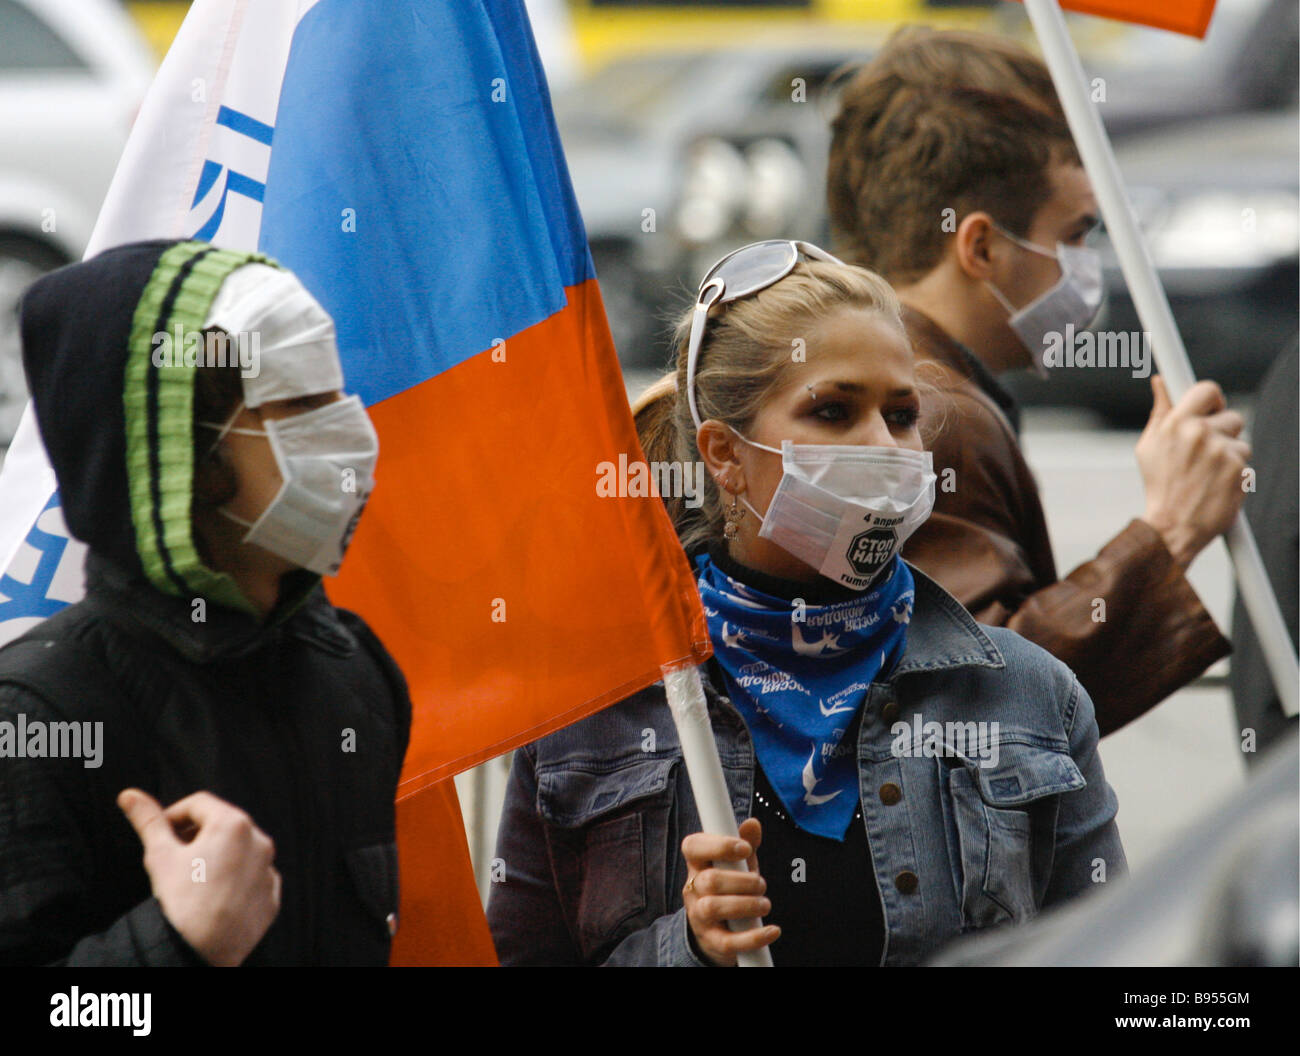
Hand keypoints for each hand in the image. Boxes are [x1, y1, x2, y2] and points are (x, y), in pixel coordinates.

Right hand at [118, 789, 280, 966]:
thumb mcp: (159, 855)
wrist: (198, 953)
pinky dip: (235, 881)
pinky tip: (214, 896)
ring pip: (240, 852)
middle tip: (175, 855)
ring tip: (193, 878)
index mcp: (234, 824)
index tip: (162, 832)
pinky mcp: (272, 896)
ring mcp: (269, 870)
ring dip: (217, 857)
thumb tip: (130, 795)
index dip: (175, 815)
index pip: (199, 803)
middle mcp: (260, 842)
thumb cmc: (180, 902)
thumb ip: (148, 820)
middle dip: (197, 835)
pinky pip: (253, 879)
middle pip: (223, 825)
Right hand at [681, 817, 778, 966]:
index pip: (693, 847)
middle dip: (742, 881)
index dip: (718, 845)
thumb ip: (745, 844)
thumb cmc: (729, 889)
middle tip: (761, 884)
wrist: (716, 930)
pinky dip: (754, 937)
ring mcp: (699, 916)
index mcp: (698, 864)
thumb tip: (752, 824)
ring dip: (746, 905)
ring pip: (713, 908)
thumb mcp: (737, 865)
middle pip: (709, 880)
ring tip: (764, 904)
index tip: (744, 848)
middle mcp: (693, 889)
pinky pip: (728, 942)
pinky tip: (772, 930)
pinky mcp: (712, 941)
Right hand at [1136, 376, 1251, 567]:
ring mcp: (1222, 452)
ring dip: (1229, 455)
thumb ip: (1159, 412)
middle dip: (1222, 432)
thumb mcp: (1149, 447)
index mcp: (1175, 424)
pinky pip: (1245, 463)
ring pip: (1240, 442)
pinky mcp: (1239, 470)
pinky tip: (1217, 486)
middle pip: (1230, 416)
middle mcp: (1199, 434)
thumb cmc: (1159, 486)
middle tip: (1205, 453)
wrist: (1172, 527)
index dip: (1211, 399)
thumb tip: (1159, 382)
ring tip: (1208, 475)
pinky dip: (1235, 474)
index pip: (1206, 390)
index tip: (1210, 408)